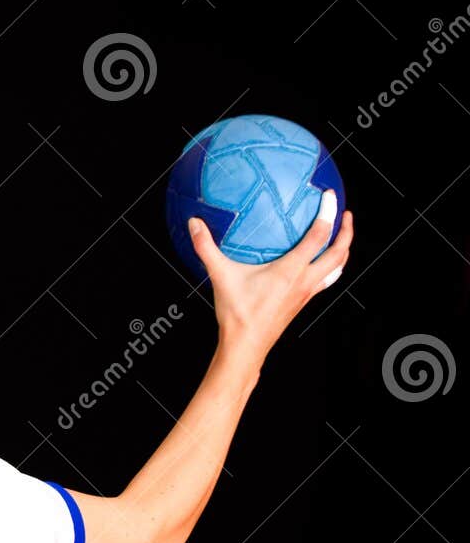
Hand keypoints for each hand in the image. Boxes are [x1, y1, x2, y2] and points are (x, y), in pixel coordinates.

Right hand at [188, 188, 353, 368]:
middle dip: (347, 231)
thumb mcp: (221, 276)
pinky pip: (326, 280)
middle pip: (339, 252)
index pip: (319, 235)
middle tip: (346, 214)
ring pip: (338, 268)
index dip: (328, 213)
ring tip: (341, 237)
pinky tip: (322, 264)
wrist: (246, 346)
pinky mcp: (303, 301)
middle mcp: (305, 280)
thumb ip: (207, 248)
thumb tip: (195, 224)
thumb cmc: (237, 314)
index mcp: (291, 271)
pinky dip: (331, 267)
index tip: (329, 196)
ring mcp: (307, 292)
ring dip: (343, 250)